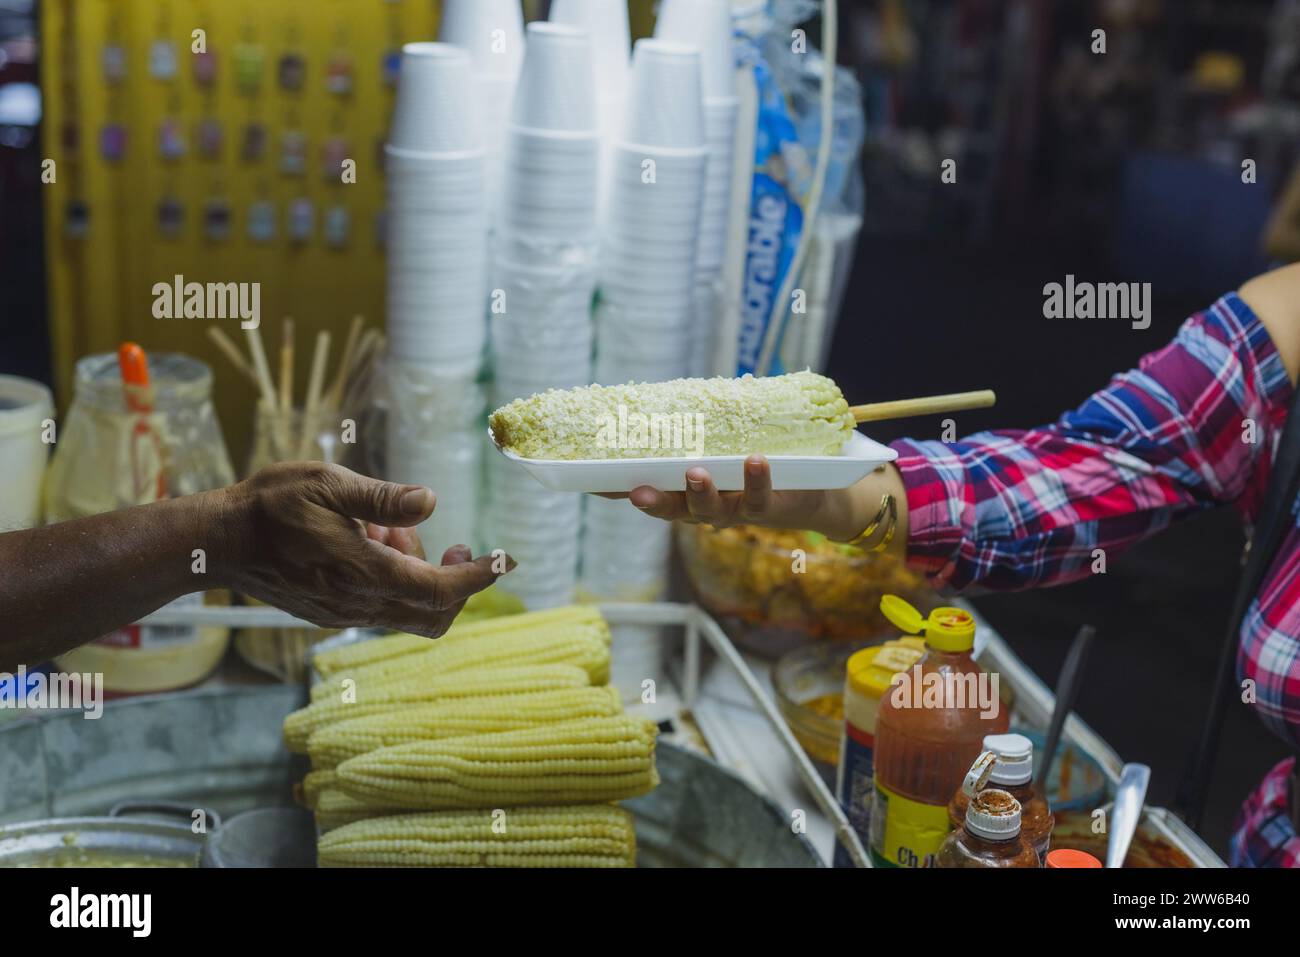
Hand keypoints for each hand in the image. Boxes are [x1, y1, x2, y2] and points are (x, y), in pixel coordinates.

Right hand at [219, 462, 512, 637]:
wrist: (219, 541)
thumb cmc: (270, 505)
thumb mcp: (328, 483)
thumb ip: (382, 498)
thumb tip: (430, 501)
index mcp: (362, 572)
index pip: (439, 589)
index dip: (479, 577)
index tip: (506, 559)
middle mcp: (358, 602)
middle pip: (434, 613)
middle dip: (455, 580)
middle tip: (456, 543)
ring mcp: (345, 614)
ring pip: (409, 610)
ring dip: (418, 572)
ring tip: (384, 527)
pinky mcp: (333, 614)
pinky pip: (383, 606)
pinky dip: (395, 578)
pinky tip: (368, 541)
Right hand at [610, 454, 866, 539]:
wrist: (813, 494)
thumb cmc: (753, 464)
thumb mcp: (720, 445)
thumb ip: (695, 429)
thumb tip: (664, 392)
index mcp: (683, 493)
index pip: (646, 492)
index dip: (616, 491)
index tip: (589, 481)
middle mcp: (703, 508)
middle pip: (672, 510)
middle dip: (654, 503)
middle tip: (637, 492)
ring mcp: (734, 511)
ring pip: (712, 510)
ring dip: (701, 492)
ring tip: (695, 471)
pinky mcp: (768, 507)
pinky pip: (759, 497)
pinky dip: (756, 478)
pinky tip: (754, 460)